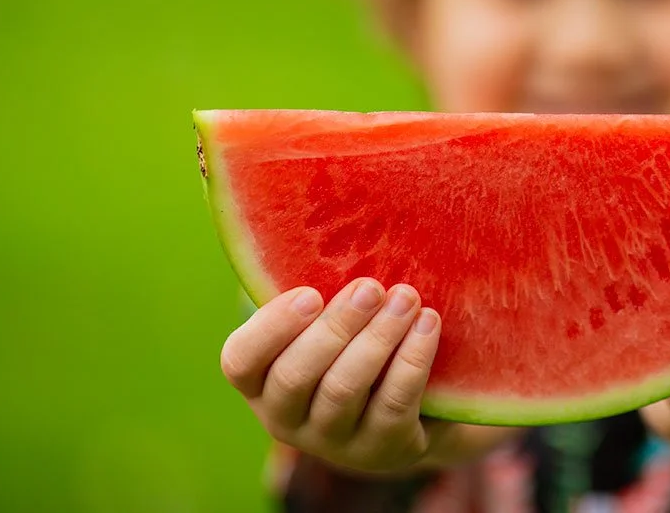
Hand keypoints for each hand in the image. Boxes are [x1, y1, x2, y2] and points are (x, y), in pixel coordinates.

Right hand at [220, 280, 446, 473]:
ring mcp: (332, 442)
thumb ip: (320, 296)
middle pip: (296, 375)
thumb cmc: (357, 345)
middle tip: (371, 287)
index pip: (240, 361)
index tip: (309, 292)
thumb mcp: (328, 324)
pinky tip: (429, 324)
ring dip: (379, 337)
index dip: (271, 328)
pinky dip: (412, 360)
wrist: (414, 410)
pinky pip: (393, 404)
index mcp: (260, 383)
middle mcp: (286, 419)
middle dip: (336, 326)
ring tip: (407, 297)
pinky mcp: (381, 451)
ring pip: (344, 389)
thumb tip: (336, 217)